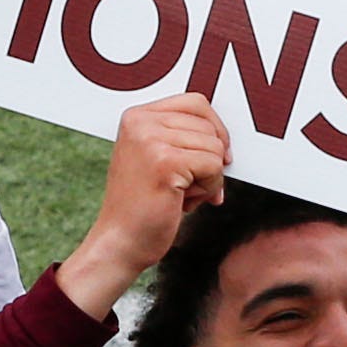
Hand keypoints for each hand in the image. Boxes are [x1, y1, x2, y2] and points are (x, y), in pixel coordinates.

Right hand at [55, 94, 231, 319]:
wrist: (120, 242)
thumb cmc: (142, 206)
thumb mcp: (157, 158)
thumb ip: (182, 138)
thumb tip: (226, 138)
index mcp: (136, 117)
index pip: (196, 104)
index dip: (215, 130)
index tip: (214, 157)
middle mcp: (140, 122)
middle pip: (209, 126)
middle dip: (211, 159)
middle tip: (189, 185)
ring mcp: (150, 140)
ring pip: (215, 147)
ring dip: (209, 178)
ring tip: (181, 194)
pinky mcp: (165, 162)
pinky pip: (214, 166)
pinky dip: (209, 189)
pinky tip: (184, 202)